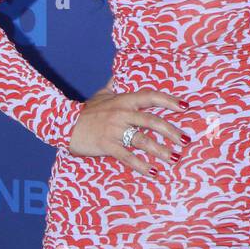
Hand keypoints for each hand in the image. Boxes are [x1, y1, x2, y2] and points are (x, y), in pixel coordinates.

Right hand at [68, 88, 190, 176]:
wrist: (63, 125)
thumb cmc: (86, 111)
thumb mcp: (101, 95)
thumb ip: (113, 86)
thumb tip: (117, 76)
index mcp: (124, 100)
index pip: (151, 97)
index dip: (169, 101)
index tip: (186, 107)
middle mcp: (122, 113)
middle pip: (152, 121)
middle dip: (171, 131)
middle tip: (186, 140)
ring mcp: (114, 130)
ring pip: (143, 140)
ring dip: (161, 150)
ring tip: (175, 158)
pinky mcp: (107, 145)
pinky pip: (127, 156)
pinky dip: (141, 165)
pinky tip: (153, 171)